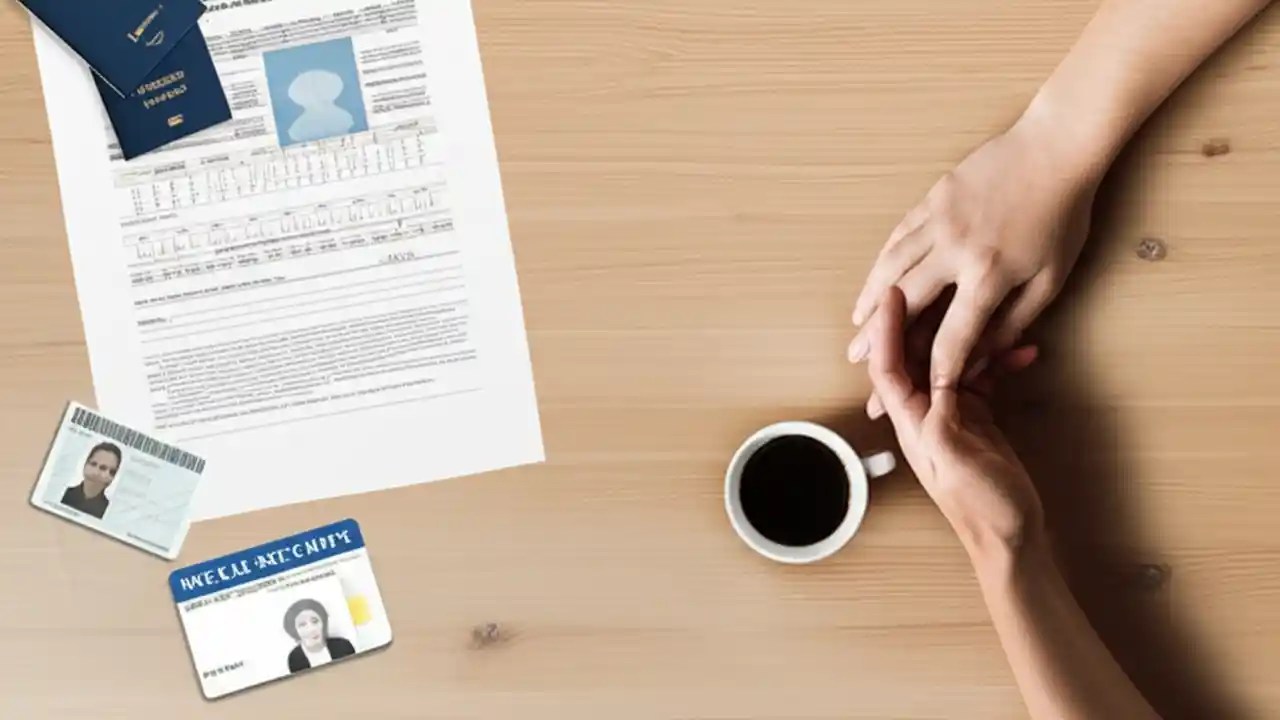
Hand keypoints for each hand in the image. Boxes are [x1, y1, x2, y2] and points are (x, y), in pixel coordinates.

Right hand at [849, 114, 1099, 388]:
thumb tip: (985, 353)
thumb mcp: (1051, 277)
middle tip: (860, 361)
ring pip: (892, 266)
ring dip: (870, 298)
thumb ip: (1015, 318)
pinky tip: (875, 277)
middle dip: (881, 338)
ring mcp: (939, 221)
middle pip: (907, 303)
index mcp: (988, 276)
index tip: (924, 391)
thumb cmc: (1063, 215)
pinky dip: (883, 260)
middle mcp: (955, 250)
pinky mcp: (933, 198)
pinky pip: (899, 234)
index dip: (937, 369)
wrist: (1057, 148)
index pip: (953, 335)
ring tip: (856, 321)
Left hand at [866, 286, 1043, 556]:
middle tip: (948, 284)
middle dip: (930, 320)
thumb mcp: (957, 459)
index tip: (894, 292)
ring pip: (953, 360)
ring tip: (997, 315)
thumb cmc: (981, 506)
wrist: (1012, 539)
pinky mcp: (980, 417)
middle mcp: (925, 413)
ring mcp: (953, 413)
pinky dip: (1001, 361)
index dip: (886, 329)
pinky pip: (984, 377)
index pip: (887, 365)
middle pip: (918, 355)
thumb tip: (937, 377)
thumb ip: (943, 419)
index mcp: (911, 422)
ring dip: (972, 337)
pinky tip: (1026, 350)